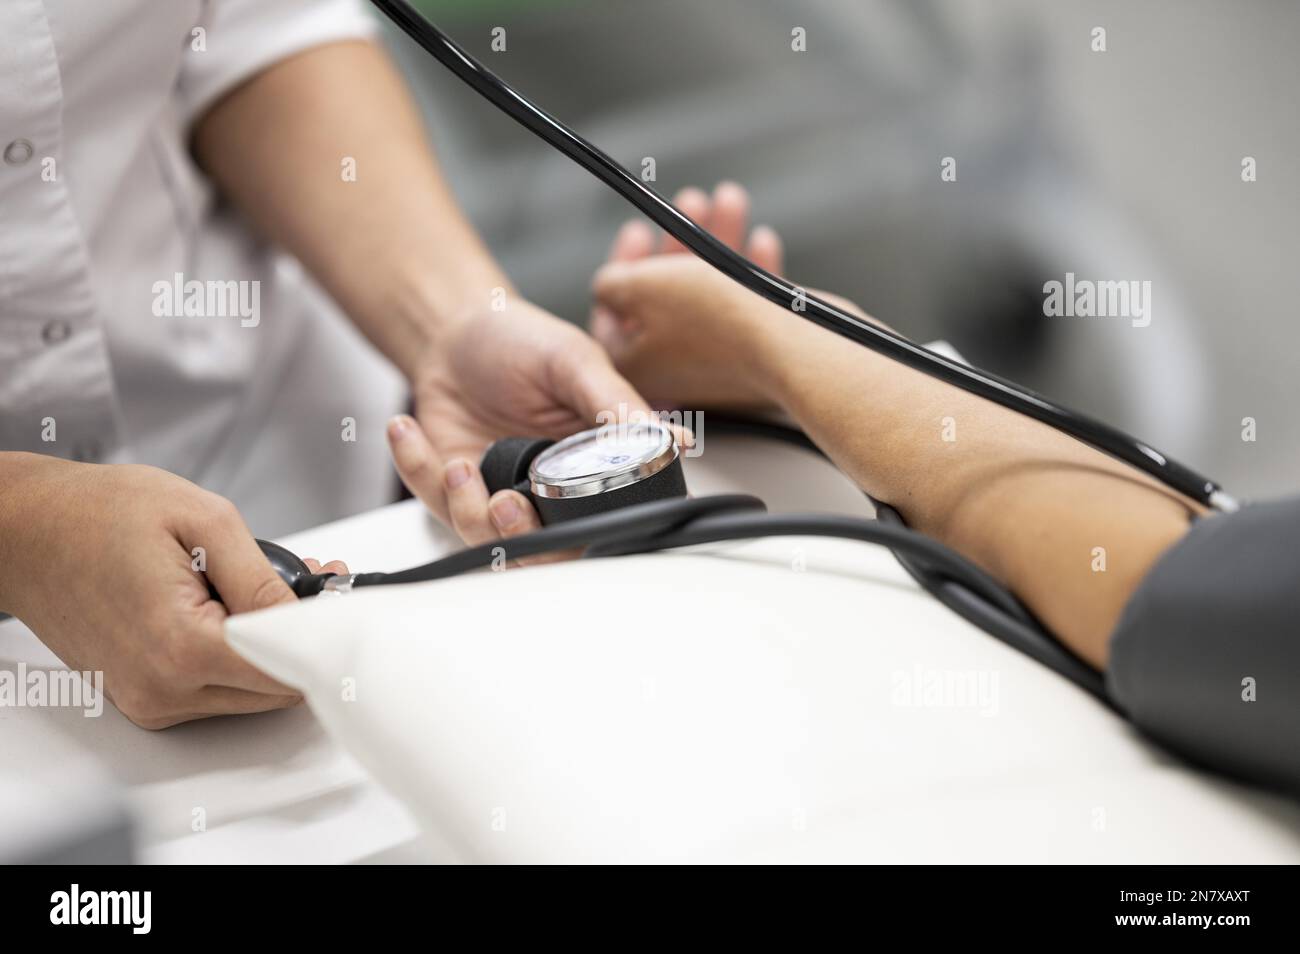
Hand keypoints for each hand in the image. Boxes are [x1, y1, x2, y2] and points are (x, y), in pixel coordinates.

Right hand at [0, 454, 345, 728]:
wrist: (27, 530)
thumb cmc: (97, 514)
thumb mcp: (203, 521)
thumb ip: (263, 577)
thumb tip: (310, 613)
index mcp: (182, 649)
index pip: (289, 671)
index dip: (322, 632)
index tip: (338, 599)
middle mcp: (164, 691)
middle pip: (275, 690)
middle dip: (300, 637)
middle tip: (310, 580)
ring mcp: (150, 701)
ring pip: (248, 693)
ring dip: (269, 645)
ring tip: (259, 583)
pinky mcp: (143, 698)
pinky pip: (213, 689)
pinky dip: (234, 653)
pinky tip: (229, 606)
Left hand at [387, 295, 651, 554]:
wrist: (456, 329)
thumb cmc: (521, 340)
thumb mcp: (574, 363)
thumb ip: (617, 406)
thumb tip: (672, 442)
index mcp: (591, 465)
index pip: (598, 521)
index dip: (580, 536)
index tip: (557, 513)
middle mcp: (547, 489)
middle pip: (541, 552)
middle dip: (517, 539)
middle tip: (505, 503)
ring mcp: (498, 493)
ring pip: (484, 538)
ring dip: (465, 509)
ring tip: (457, 466)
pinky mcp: (451, 488)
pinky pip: (432, 501)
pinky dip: (416, 470)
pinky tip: (407, 431)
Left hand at [591, 182, 880, 409]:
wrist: (795, 348)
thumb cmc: (717, 319)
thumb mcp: (641, 286)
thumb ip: (613, 282)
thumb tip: (611, 285)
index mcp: (635, 365)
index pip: (610, 317)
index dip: (623, 266)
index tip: (639, 231)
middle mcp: (673, 372)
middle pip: (663, 298)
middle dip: (678, 240)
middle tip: (690, 202)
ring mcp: (716, 367)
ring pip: (707, 293)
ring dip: (716, 241)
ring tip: (729, 199)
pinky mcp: (756, 358)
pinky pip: (746, 307)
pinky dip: (750, 271)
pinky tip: (762, 240)